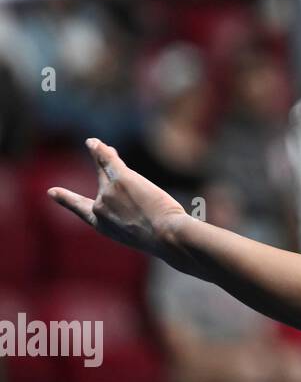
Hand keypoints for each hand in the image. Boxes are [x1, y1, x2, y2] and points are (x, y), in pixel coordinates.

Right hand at [47, 138, 192, 264]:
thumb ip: (133, 219)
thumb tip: (142, 206)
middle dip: (101, 167)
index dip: (67, 200)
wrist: (167, 236)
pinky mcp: (122, 179)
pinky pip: (108, 159)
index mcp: (103, 226)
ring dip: (102, 153)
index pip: (82, 210)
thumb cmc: (163, 239)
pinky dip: (100, 149)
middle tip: (97, 150)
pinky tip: (94, 142)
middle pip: (101, 181)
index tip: (52, 192)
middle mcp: (101, 207)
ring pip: (106, 167)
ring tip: (95, 143)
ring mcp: (109, 192)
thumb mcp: (141, 233)